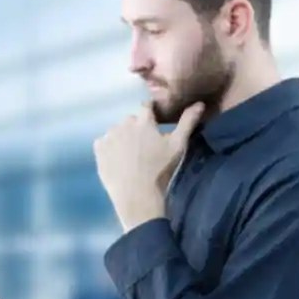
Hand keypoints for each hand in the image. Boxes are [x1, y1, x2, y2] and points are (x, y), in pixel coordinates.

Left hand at [93, 101, 204, 230]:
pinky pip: (104, 143)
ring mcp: (109, 136)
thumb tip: (199, 103)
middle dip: (137, 128)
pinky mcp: (98, 149)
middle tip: (144, 147)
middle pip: (131, 120)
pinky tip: (118, 161)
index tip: (154, 126)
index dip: (151, 115)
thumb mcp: (178, 146)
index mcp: (143, 120)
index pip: (147, 107)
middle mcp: (123, 123)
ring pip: (117, 131)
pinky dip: (110, 148)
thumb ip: (187, 122)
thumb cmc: (160, 170)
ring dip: (123, 137)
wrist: (136, 195)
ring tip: (131, 156)